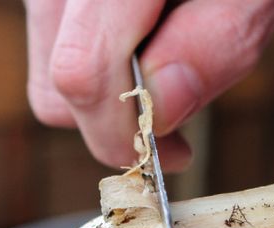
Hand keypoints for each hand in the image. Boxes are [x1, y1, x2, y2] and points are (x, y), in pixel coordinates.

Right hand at [25, 0, 273, 170]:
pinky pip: (60, 26)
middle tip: (181, 125)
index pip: (81, 73)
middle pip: (55, 75)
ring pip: (52, 54)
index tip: (172, 156)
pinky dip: (102, 48)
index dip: (124, 135)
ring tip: (178, 65)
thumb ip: (221, 36)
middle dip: (115, 116)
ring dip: (109, 84)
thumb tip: (163, 112)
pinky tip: (157, 32)